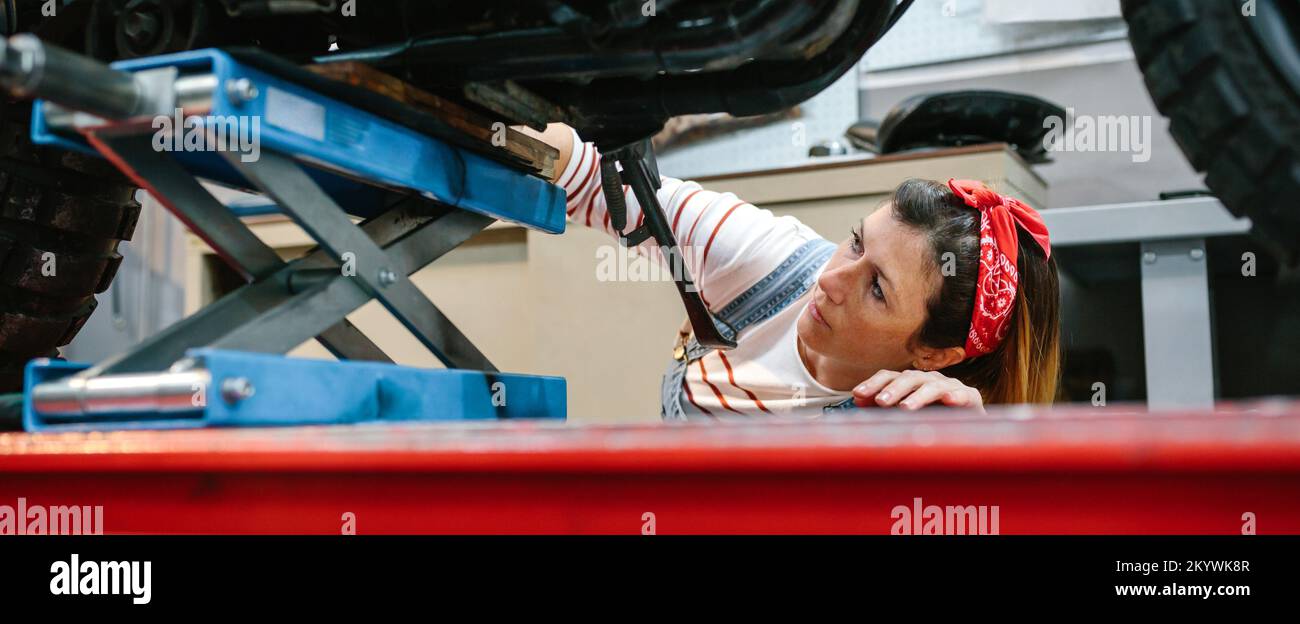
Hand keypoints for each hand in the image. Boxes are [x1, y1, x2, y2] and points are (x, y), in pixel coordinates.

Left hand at [852, 369, 983, 411]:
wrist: (970, 428)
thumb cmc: (933, 419)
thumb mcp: (905, 414)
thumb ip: (883, 407)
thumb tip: (857, 401)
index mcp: (911, 382)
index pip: (890, 377)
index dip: (873, 383)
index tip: (857, 394)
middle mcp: (929, 380)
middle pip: (909, 378)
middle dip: (893, 389)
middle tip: (880, 401)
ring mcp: (950, 386)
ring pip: (932, 386)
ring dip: (918, 396)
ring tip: (905, 407)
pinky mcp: (970, 397)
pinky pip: (963, 395)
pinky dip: (956, 396)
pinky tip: (949, 401)